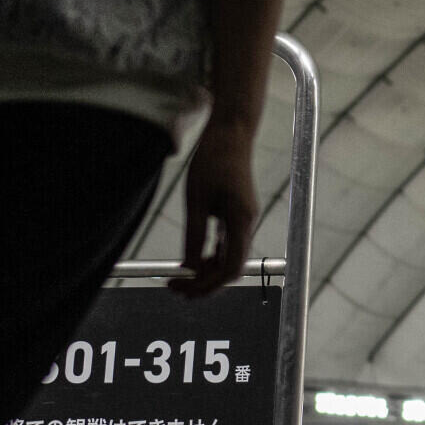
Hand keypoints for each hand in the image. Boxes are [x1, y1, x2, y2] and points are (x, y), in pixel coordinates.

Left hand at [172, 118, 256, 298]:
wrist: (230, 133)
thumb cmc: (213, 160)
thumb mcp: (196, 200)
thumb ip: (194, 236)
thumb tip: (187, 268)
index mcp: (241, 220)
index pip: (231, 268)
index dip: (208, 285)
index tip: (184, 291)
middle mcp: (247, 223)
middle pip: (231, 268)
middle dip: (205, 283)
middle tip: (176, 288)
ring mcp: (244, 219)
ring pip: (229, 258)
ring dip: (206, 271)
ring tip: (180, 276)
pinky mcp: (237, 214)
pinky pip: (227, 244)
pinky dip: (210, 256)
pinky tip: (192, 259)